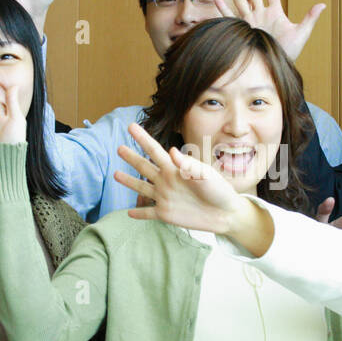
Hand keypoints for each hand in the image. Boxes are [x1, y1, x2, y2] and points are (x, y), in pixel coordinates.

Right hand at [114, 123, 244, 231]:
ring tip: (115, 174)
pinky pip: (148, 213)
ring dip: (129, 182)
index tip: (131, 126)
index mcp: (175, 169)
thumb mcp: (206, 174)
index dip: (143, 138)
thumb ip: (188, 164)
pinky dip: (138, 214)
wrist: (225, 213)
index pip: (154, 150)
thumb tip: (172, 150)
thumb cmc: (219, 190)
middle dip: (132, 157)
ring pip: (142, 188)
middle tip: (119, 148)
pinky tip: (128, 213)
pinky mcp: (166, 214)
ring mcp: (164, 197)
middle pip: (144, 167)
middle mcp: (166, 181)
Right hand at [215, 0, 324, 61]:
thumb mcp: (301, 34)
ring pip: (241, 1)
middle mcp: (261, 15)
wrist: (274, 66)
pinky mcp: (242, 30)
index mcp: (275, 13)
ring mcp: (251, 22)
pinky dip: (224, 10)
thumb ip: (310, 18)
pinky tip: (218, 0)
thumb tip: (322, 4)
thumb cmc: (289, 52)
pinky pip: (231, 18)